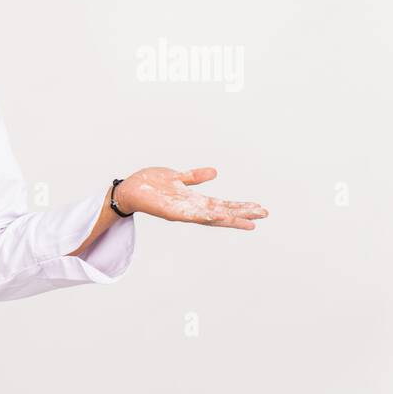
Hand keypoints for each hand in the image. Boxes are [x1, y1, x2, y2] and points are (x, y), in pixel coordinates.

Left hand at [114, 167, 267, 229]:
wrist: (128, 190)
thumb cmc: (151, 185)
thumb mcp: (177, 177)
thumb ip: (195, 177)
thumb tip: (215, 172)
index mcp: (193, 201)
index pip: (222, 205)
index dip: (240, 208)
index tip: (259, 209)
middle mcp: (190, 208)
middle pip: (221, 213)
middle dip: (242, 214)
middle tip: (264, 215)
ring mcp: (181, 211)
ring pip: (210, 217)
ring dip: (229, 218)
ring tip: (249, 221)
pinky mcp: (170, 211)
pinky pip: (191, 215)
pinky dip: (206, 216)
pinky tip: (219, 216)